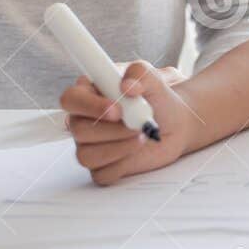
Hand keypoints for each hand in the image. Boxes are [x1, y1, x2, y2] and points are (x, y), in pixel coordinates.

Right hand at [61, 63, 196, 185]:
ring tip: (141, 135)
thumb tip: (127, 86)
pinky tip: (136, 151)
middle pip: (78, 130)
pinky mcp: (102, 165)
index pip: (71, 98)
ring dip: (119, 147)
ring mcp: (91, 144)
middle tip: (137, 124)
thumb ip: (139, 74)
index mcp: (90, 92)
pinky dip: (122, 164)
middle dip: (111, 130)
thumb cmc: (159, 97)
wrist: (177, 122)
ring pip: (87, 155)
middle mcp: (85, 119)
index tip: (117, 109)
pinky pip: (101, 174)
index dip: (90, 105)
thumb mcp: (154, 77)